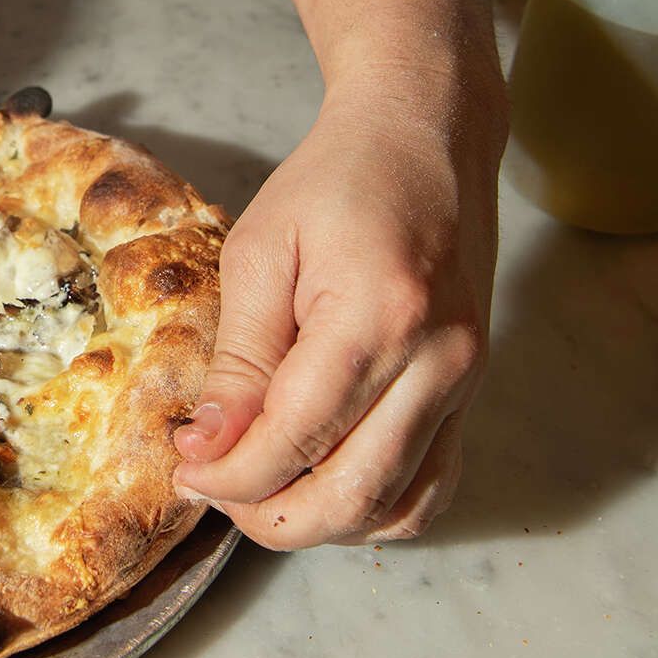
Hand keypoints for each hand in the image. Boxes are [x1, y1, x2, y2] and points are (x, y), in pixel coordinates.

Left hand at [172, 74, 503, 548]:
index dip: (230, 476)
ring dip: (319, 522)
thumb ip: (239, 359)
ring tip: (260, 489)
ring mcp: (466, 382)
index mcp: (379, 316)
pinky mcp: (471, 392)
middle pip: (351, 494)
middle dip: (270, 517)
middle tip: (217, 494)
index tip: (187, 471)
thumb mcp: (261, 252)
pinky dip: (374, 508)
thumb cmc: (338, 180)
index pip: (294, 440)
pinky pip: (430, 486)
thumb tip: (207, 450)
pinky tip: (321, 483)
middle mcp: (439, 361)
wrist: (427, 136)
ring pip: (395, 507)